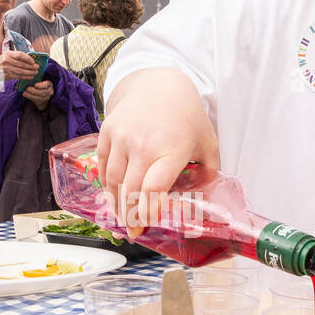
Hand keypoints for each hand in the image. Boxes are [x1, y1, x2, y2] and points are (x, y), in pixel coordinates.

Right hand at [0, 49, 36, 84]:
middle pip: (22, 64)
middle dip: (31, 66)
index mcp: (7, 54)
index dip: (28, 58)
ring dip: (30, 72)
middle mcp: (6, 60)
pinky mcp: (7, 75)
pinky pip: (18, 76)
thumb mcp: (5, 57)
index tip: (34, 61)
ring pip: (21, 71)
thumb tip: (28, 59)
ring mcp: (6, 68)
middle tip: (37, 68)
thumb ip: (14, 57)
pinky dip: (25, 77)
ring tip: (35, 73)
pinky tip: (30, 77)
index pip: (20, 55)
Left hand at [22, 79, 52, 109]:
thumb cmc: (40, 84)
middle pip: (42, 92)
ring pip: (38, 97)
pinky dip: (29, 97)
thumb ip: (37, 80)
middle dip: (34, 91)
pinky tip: (25, 95)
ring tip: (24, 92)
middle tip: (27, 89)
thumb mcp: (41, 81)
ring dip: (30, 95)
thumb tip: (29, 78)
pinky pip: (35, 100)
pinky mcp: (42, 101)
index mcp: (49, 84)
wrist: (43, 93)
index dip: (41, 85)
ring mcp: (46, 97)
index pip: (46, 85)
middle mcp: (50, 91)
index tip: (35, 85)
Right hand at [97, 69, 218, 234]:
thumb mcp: (207, 142)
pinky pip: (102, 166)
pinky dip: (106, 184)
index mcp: (172, 149)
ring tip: (123, 218)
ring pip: (112, 181)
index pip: (153, 189)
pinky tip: (114, 196)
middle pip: (130, 190)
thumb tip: (211, 204)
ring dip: (116, 203)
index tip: (147, 226)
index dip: (147, 213)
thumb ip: (209, 172)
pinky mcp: (107, 132)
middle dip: (131, 216)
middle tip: (134, 231)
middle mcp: (144, 143)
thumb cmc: (185, 116)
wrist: (159, 83)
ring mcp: (122, 137)